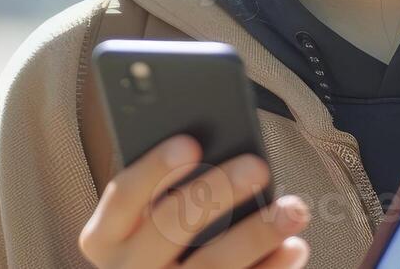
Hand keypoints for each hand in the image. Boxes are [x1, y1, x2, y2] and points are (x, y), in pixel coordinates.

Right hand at [78, 133, 310, 267]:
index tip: (190, 143)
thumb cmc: (157, 239)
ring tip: (294, 208)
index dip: (155, 168)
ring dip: (257, 233)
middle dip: (216, 192)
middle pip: (171, 226)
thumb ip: (163, 189)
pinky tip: (294, 247)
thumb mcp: (141, 218)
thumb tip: (215, 145)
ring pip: (211, 265)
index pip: (124, 196)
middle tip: (257, 166)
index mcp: (104, 236)